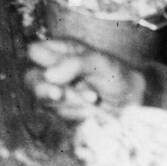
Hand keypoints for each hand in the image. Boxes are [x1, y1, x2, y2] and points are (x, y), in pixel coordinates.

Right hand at [26, 39, 146, 119]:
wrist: (135, 104)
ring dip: (69, 101)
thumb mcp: (98, 62)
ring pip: (45, 99)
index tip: (53, 71)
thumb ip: (73, 64)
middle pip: (31, 78)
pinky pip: (59, 115)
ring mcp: (58, 92)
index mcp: (60, 51)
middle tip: (59, 94)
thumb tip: (48, 75)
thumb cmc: (117, 75)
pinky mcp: (64, 112)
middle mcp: (55, 70)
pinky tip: (92, 110)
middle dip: (44, 89)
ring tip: (93, 98)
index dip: (39, 61)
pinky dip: (75, 113)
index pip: (34, 51)